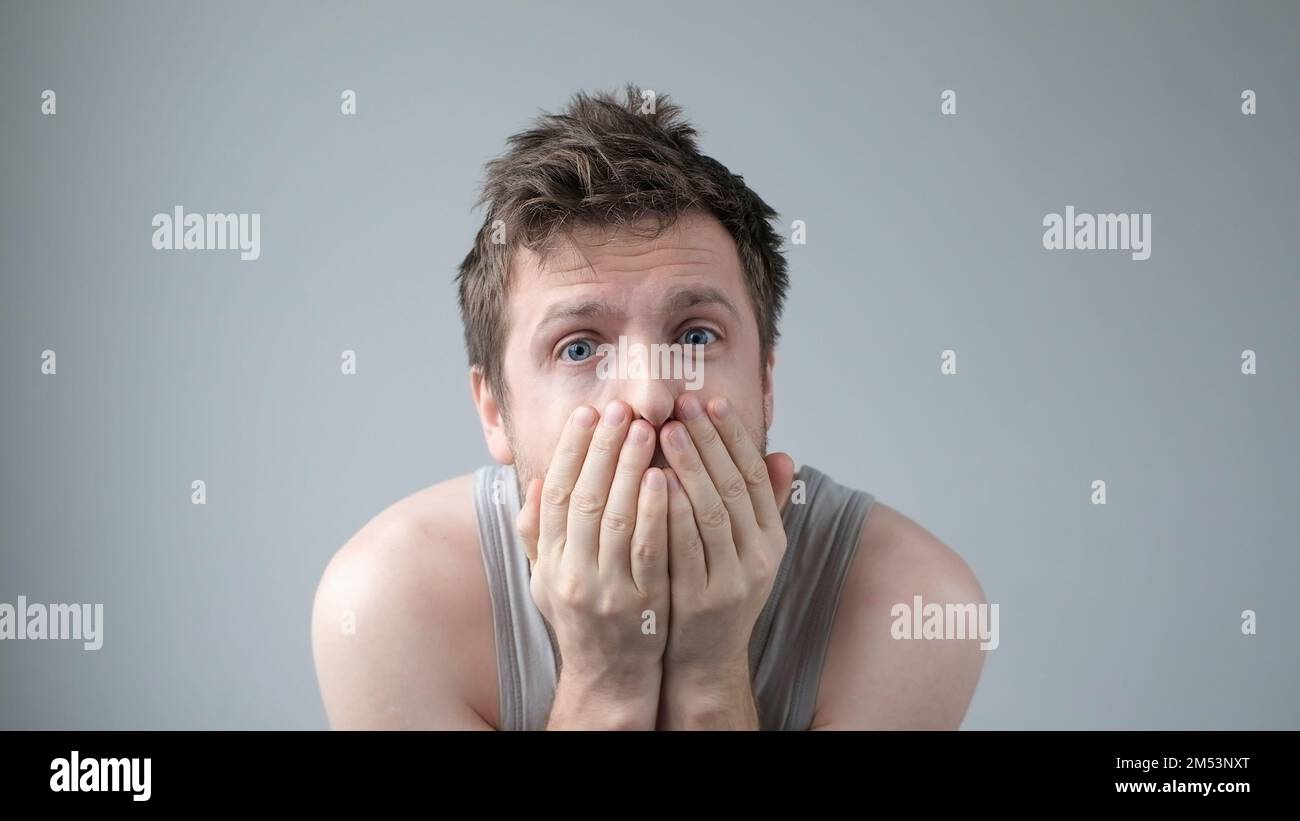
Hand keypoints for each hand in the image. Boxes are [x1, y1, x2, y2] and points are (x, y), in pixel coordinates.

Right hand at [516, 401, 669, 728]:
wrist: (610, 678)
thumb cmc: (582, 618)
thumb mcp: (547, 577)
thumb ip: (539, 532)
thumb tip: (535, 482)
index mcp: (549, 560)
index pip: (554, 493)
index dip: (569, 450)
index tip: (586, 413)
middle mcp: (570, 573)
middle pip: (582, 498)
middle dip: (601, 448)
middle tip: (619, 408)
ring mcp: (605, 590)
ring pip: (613, 518)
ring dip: (629, 468)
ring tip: (646, 428)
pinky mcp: (640, 604)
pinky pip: (647, 550)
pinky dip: (653, 512)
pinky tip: (664, 477)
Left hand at [658, 393, 793, 726]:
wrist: (704, 661)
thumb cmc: (718, 592)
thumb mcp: (749, 548)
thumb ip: (763, 503)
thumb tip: (784, 453)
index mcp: (771, 539)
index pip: (754, 475)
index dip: (735, 435)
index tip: (711, 400)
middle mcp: (758, 558)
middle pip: (733, 488)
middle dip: (708, 441)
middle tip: (683, 405)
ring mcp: (731, 581)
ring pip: (711, 513)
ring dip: (689, 468)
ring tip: (666, 431)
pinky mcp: (701, 601)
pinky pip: (684, 548)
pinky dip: (670, 513)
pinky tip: (652, 482)